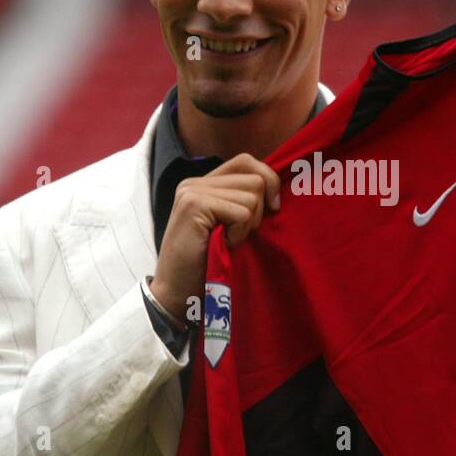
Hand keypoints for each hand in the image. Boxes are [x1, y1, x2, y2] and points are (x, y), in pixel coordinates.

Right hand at [149, 153, 280, 323]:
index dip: (268, 180)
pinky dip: (240, 233)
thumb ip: (243, 203)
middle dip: (259, 209)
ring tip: (228, 241)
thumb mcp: (230, 227)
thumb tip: (278, 189)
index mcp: (203, 184)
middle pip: (255, 177)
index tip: (273, 208)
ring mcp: (192, 192)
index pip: (246, 162)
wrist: (177, 294)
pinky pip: (242, 212)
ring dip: (248, 224)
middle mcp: (195, 183)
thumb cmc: (208, 265)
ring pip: (252, 194)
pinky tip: (224, 245)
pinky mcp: (194, 205)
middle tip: (240, 234)